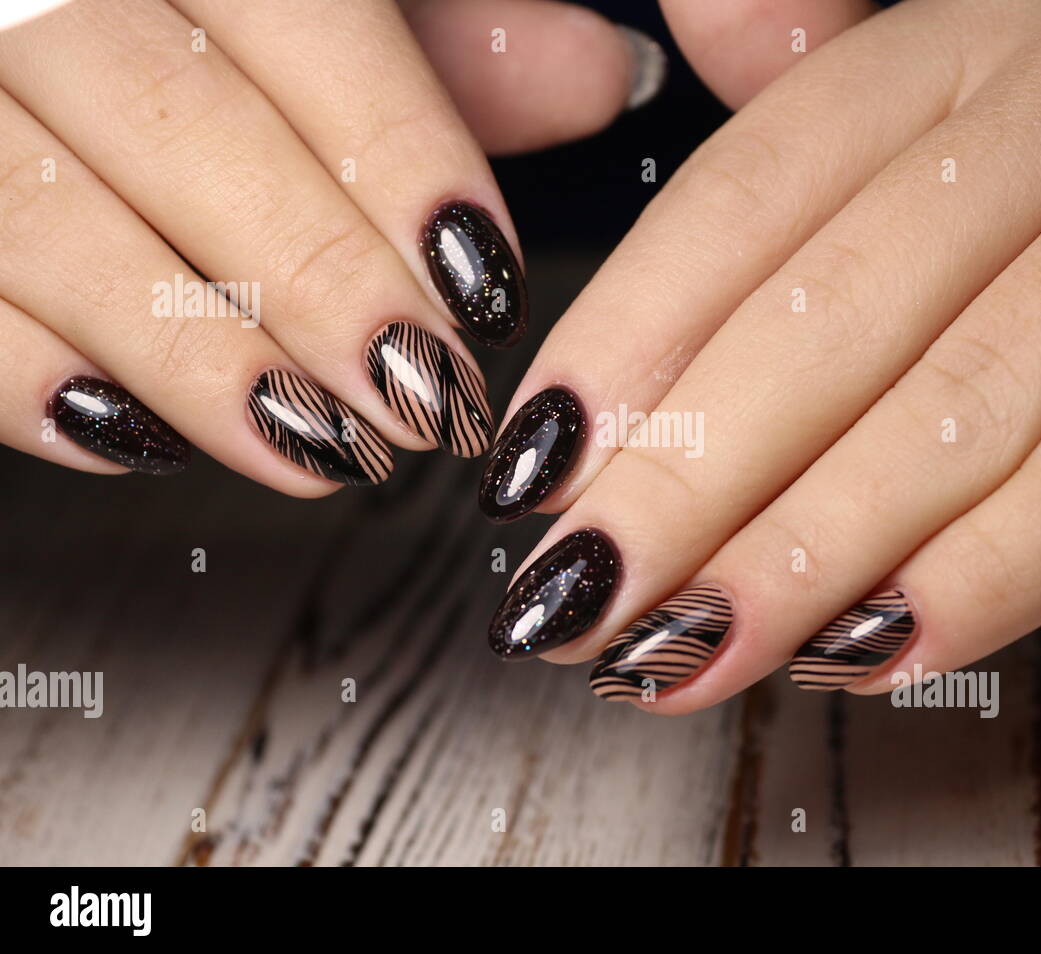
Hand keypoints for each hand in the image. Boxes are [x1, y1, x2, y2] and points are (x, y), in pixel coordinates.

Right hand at [0, 0, 651, 489]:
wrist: (22, 22)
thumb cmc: (194, 20)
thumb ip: (446, 41)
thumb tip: (606, 74)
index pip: (304, 20)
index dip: (401, 161)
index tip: (480, 287)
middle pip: (183, 124)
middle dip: (317, 277)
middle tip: (419, 396)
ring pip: (52, 215)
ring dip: (198, 352)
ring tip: (318, 446)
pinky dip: (27, 375)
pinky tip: (128, 436)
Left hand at [479, 0, 1040, 710]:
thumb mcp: (967, 116)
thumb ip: (823, 91)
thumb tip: (685, 26)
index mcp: (964, 46)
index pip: (751, 192)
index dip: (631, 341)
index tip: (541, 467)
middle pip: (836, 312)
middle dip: (690, 481)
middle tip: (583, 596)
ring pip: (964, 405)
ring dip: (807, 553)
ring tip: (689, 648)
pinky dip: (988, 574)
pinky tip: (871, 649)